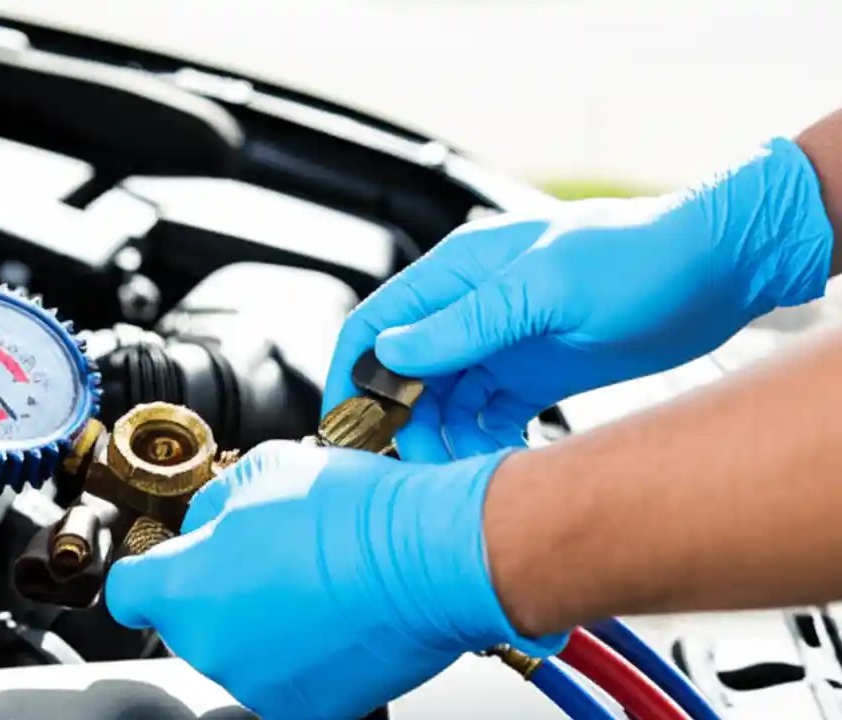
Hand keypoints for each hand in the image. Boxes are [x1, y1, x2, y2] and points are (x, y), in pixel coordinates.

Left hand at [104, 441, 561, 719]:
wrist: (428, 556)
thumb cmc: (350, 511)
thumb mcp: (261, 470)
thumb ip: (213, 505)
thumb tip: (207, 524)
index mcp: (185, 588)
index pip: (129, 592)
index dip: (148, 571)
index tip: (166, 562)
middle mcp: (213, 648)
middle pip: (192, 620)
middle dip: (219, 589)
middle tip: (270, 555)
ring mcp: (261, 685)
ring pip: (243, 650)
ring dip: (265, 623)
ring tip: (315, 581)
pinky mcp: (311, 710)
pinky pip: (290, 678)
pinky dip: (306, 654)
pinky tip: (337, 614)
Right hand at [326, 138, 833, 457]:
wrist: (717, 269)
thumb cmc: (637, 258)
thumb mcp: (545, 290)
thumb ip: (466, 323)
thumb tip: (391, 351)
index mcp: (459, 273)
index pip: (378, 324)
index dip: (353, 374)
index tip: (346, 425)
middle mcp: (470, 309)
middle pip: (405, 374)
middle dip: (403, 422)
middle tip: (420, 464)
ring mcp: (499, 344)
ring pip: (443, 404)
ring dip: (445, 439)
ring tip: (469, 468)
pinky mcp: (530, 376)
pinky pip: (485, 418)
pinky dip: (482, 444)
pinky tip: (501, 460)